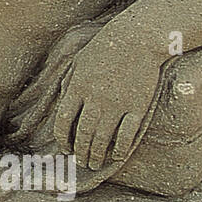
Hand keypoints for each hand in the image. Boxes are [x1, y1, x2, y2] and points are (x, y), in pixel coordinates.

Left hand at [53, 37, 162, 170]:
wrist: (138, 38)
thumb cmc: (106, 47)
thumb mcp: (79, 61)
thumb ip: (69, 81)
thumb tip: (62, 101)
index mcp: (77, 87)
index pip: (63, 121)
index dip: (62, 139)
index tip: (65, 148)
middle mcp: (94, 99)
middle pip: (82, 134)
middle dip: (80, 152)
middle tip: (81, 161)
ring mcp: (116, 105)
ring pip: (102, 138)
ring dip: (96, 155)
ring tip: (94, 163)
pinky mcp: (137, 107)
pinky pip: (126, 135)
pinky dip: (120, 149)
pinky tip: (116, 156)